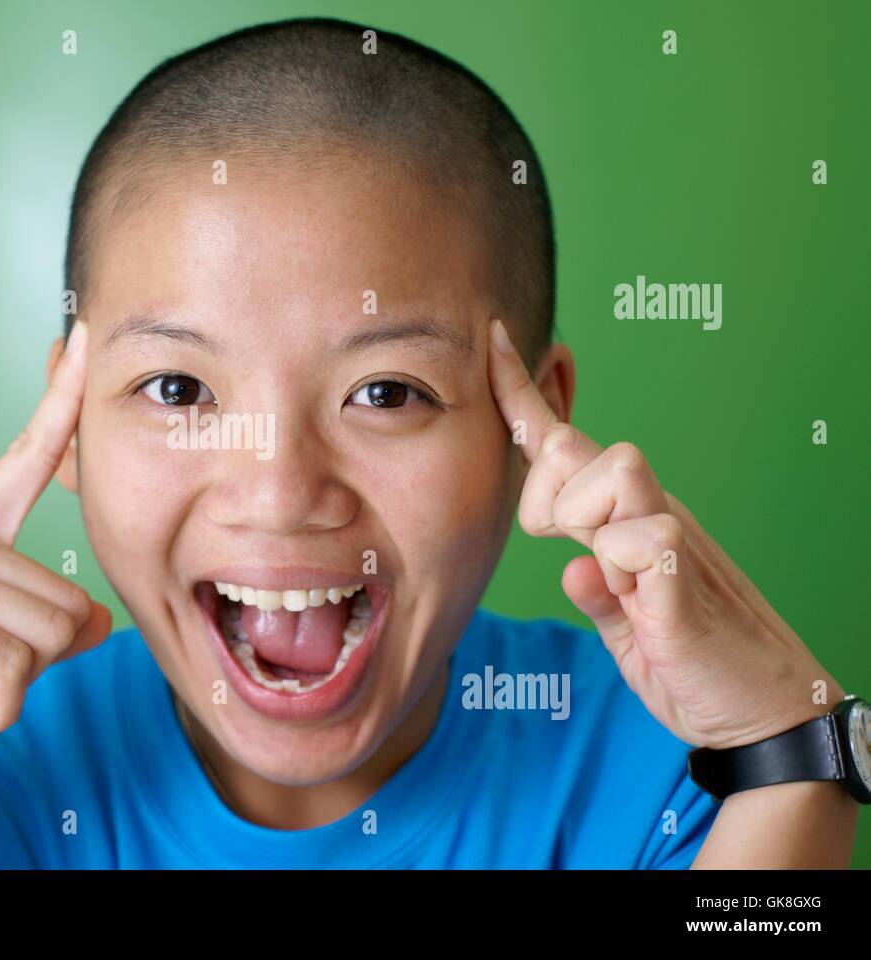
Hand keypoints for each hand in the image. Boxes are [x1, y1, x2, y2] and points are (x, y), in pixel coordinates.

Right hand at [0, 319, 110, 775]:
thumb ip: (41, 628)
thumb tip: (100, 622)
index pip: (27, 454)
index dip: (63, 396)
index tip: (83, 333)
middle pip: (69, 604)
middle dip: (37, 665)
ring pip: (50, 636)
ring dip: (17, 691)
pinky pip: (16, 668)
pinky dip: (0, 712)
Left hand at [487, 318, 841, 748]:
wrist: (768, 716)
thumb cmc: (695, 668)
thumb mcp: (624, 628)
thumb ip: (595, 593)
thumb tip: (571, 567)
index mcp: (625, 522)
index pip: (565, 447)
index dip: (525, 396)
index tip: (494, 342)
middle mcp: (649, 514)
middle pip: (573, 446)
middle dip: (544, 495)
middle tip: (567, 551)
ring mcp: (671, 538)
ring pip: (613, 467)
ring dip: (587, 520)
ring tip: (613, 580)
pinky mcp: (684, 578)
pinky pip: (643, 537)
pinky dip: (623, 568)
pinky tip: (638, 600)